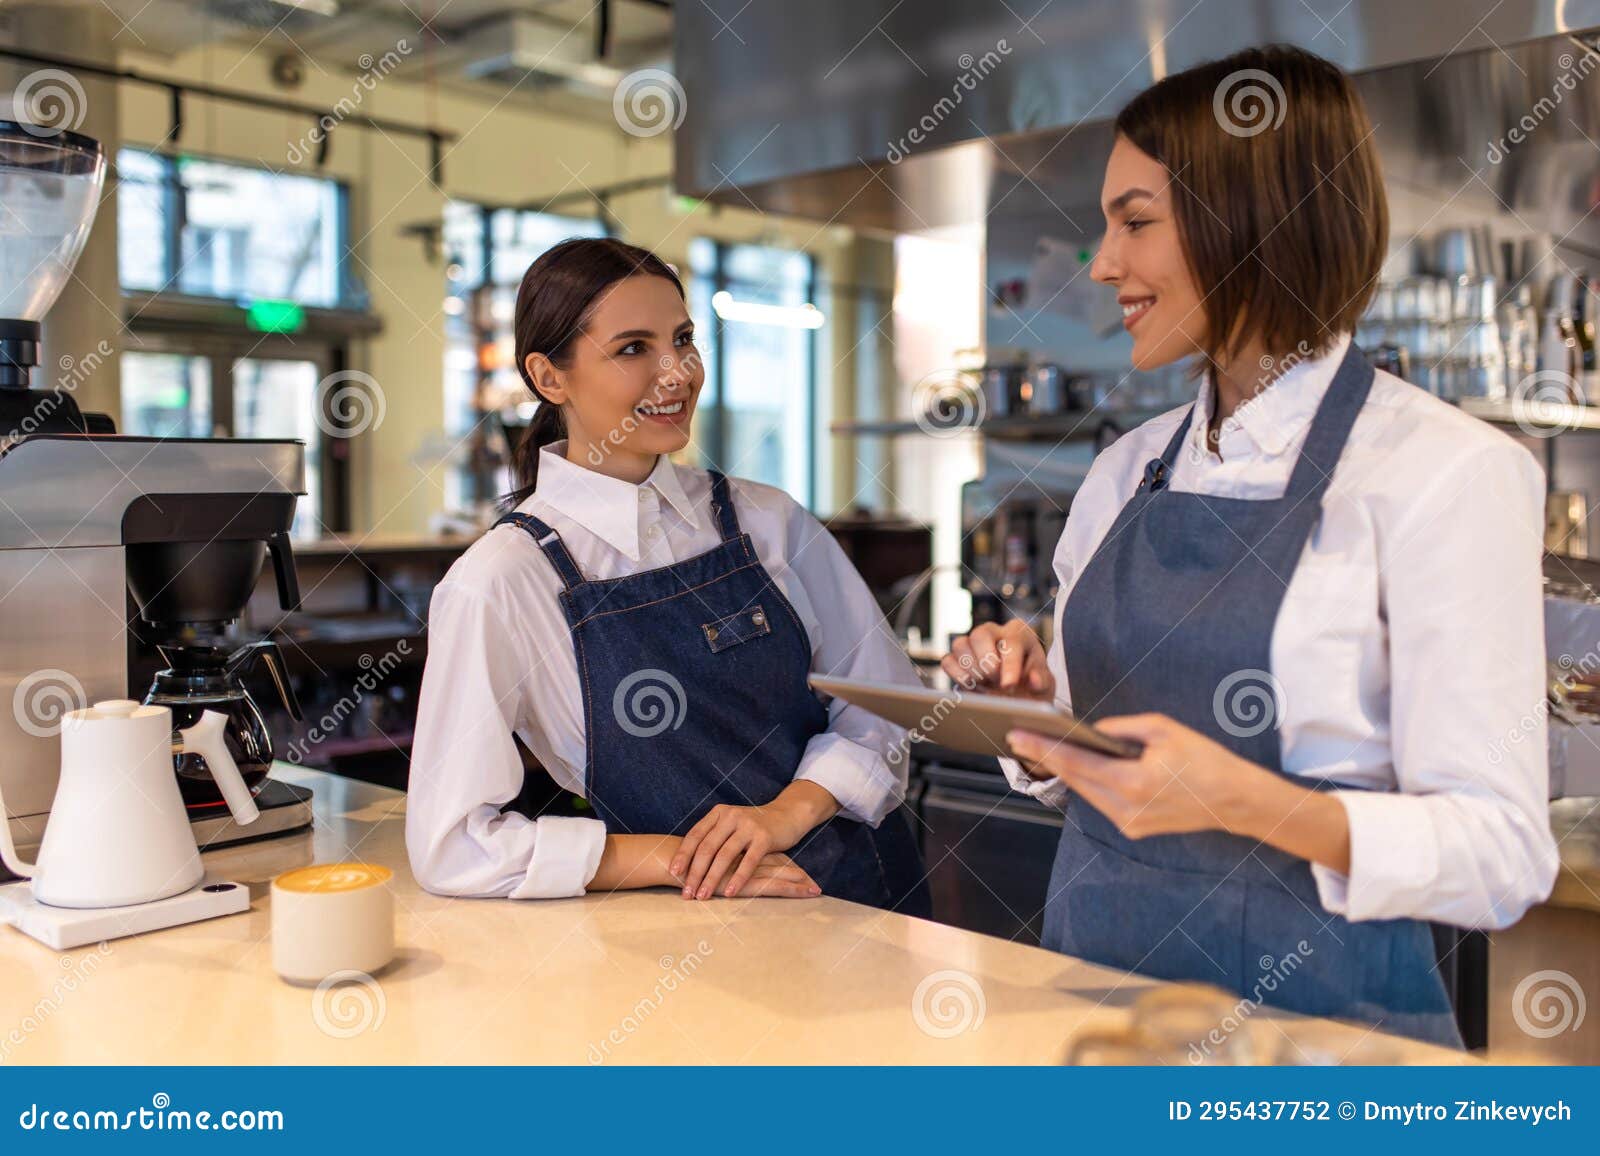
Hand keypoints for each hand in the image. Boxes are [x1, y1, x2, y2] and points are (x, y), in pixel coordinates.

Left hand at [671, 800, 817, 899]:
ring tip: (703, 896)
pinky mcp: (765, 837)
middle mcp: (731, 816)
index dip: (683, 855)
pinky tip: (729, 893)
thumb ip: (713, 837)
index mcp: (718, 813)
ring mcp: (748, 826)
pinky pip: (748, 861)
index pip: (695, 835)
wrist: (786, 815)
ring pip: (724, 856)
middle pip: (707, 847)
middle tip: (686, 892)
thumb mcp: (730, 825)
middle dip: (694, 872)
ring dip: (712, 879)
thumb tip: (686, 861)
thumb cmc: (753, 826)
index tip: (673, 873)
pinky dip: (737, 878)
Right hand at [941, 620, 1052, 699]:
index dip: (1009, 664)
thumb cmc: (1032, 686)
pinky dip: (957, 675)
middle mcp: (994, 632)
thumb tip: (1034, 681)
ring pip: (960, 644)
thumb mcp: (1045, 684)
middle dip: (987, 663)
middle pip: (980, 634)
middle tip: (996, 682)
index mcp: (1019, 633)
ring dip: (972, 670)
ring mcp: (973, 643)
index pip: (1011, 641)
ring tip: (986, 685)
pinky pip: (947, 661)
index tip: (1009, 685)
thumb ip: (1042, 681)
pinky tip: (973, 687)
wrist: (1019, 696)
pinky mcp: (957, 658)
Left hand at [1005, 713, 1280, 838]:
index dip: (1043, 748)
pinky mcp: (1133, 829)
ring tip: (1041, 749)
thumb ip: (1122, 728)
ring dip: (1066, 771)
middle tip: (1020, 738)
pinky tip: (1077, 767)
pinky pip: (1102, 802)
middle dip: (1046, 758)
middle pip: (1074, 780)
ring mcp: (1128, 823)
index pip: (1076, 763)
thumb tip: (1091, 731)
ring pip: (1085, 793)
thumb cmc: (1203, 759)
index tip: (1017, 736)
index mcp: (1132, 782)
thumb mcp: (1164, 729)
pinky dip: (1089, 784)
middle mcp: (1125, 809)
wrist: (1233, 800)